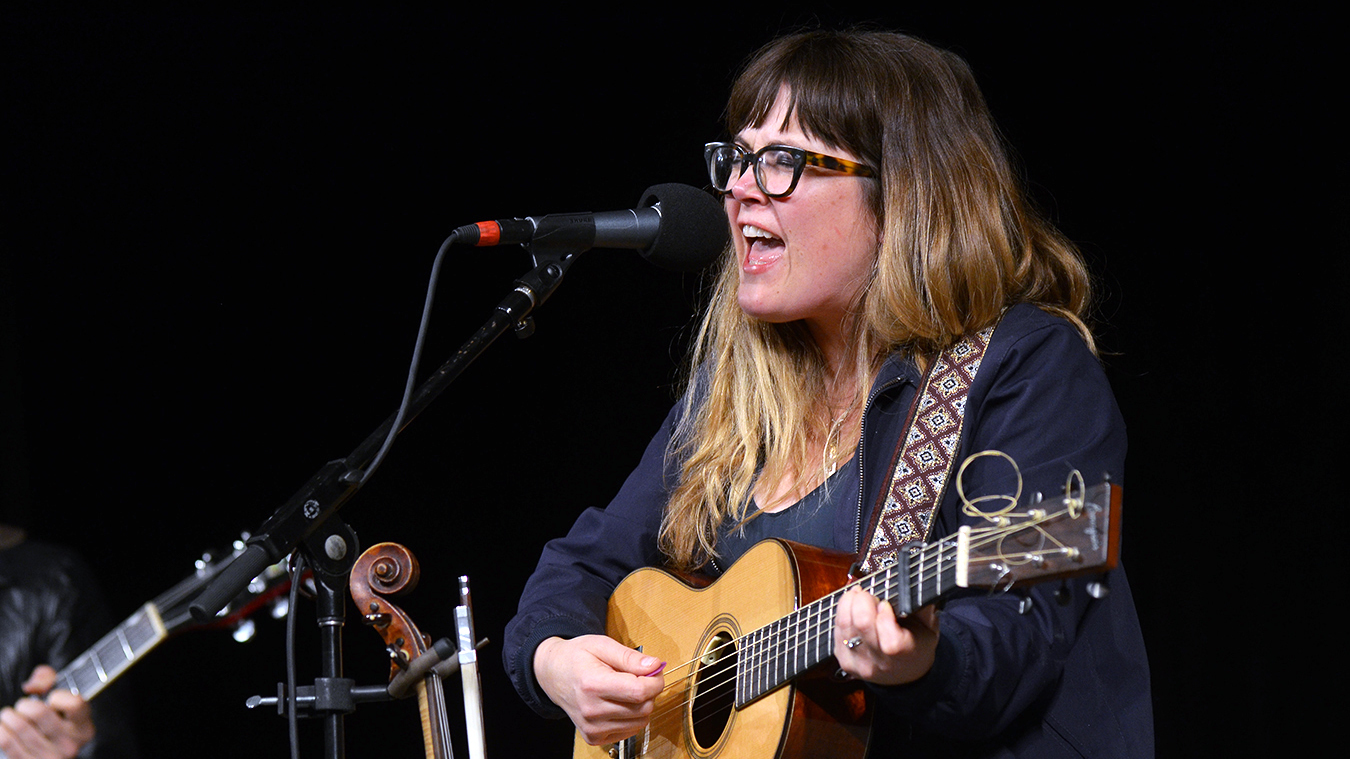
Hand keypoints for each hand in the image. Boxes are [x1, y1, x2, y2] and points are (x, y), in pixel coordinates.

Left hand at [0, 666, 94, 758]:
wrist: (46, 754)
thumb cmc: (52, 722)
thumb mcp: (59, 700)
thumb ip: (48, 679)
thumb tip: (31, 687)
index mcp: (84, 728)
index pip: (74, 704)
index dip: (58, 696)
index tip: (51, 699)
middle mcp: (70, 745)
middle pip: (39, 712)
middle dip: (24, 704)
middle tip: (22, 706)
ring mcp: (50, 758)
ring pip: (20, 726)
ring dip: (9, 716)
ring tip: (9, 715)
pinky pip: (7, 742)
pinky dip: (1, 730)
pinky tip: (3, 727)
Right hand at [534, 635, 665, 745]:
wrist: (553, 675)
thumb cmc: (577, 657)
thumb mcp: (602, 645)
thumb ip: (629, 657)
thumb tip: (654, 666)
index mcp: (592, 685)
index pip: (639, 691)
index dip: (655, 681)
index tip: (655, 670)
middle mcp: (590, 711)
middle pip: (643, 708)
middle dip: (650, 691)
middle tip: (641, 677)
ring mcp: (591, 728)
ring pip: (640, 722)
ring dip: (642, 705)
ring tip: (627, 689)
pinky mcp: (594, 738)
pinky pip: (630, 730)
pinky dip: (632, 717)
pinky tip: (620, 702)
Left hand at [833, 588, 939, 685]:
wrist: (904, 675)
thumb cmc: (917, 646)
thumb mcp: (929, 628)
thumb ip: (922, 606)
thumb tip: (911, 583)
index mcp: (905, 655)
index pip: (891, 641)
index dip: (885, 616)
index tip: (885, 603)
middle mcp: (880, 663)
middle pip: (862, 625)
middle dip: (863, 600)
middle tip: (869, 593)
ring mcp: (859, 663)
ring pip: (845, 625)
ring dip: (848, 602)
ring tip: (858, 595)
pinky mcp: (844, 661)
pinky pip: (836, 631)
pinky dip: (841, 614)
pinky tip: (850, 608)